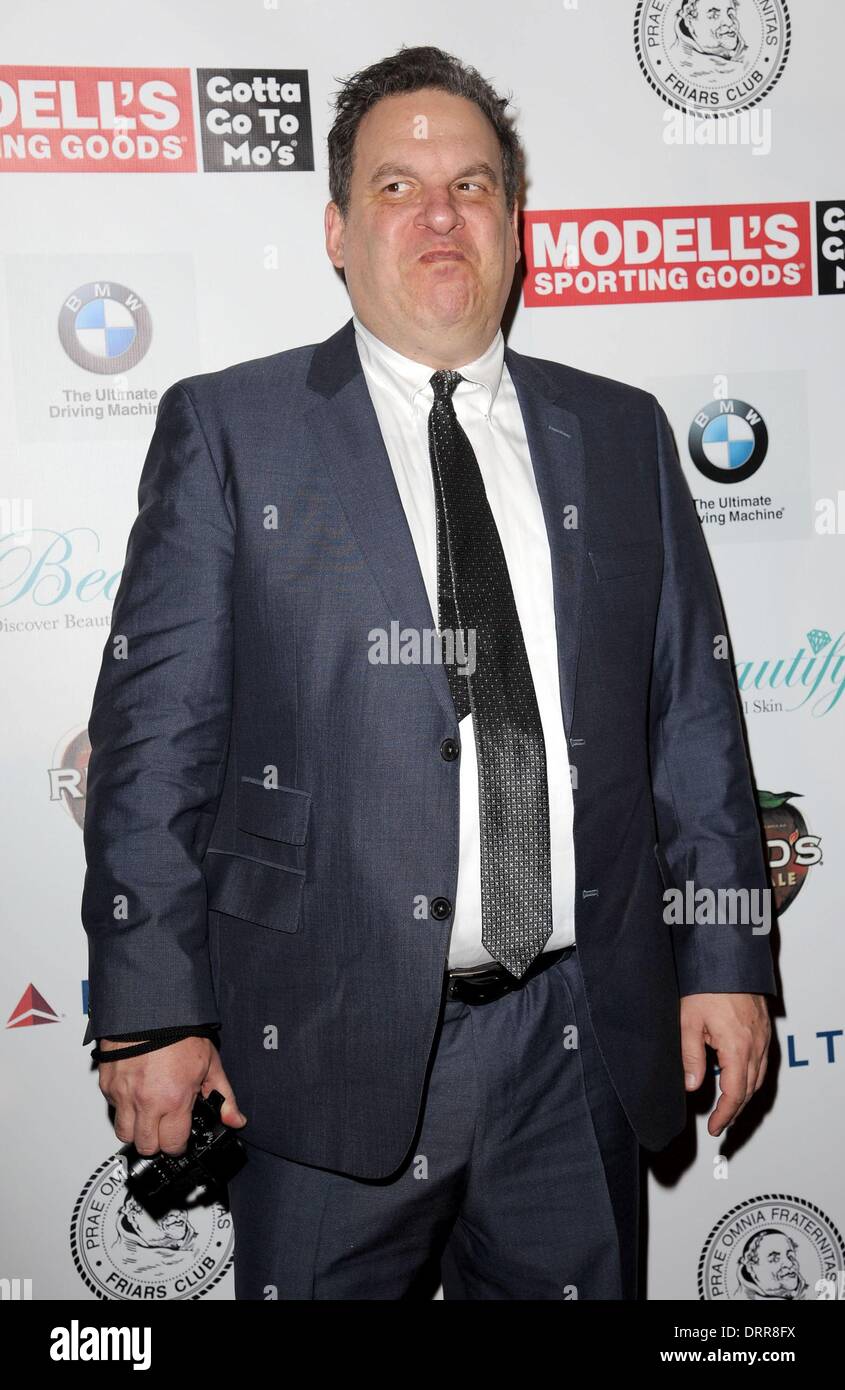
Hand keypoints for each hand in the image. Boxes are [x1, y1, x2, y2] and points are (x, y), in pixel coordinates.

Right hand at [98, 1036, 247, 1155]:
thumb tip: (236, 1120)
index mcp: (173, 1100)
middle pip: (146, 1146)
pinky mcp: (107, 1084)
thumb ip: (224, 1097)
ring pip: (124, 1133)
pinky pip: (113, 1108)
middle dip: (157, 1142)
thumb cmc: (180, 1031)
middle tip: (165, 1127)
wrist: (151, 1007)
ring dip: (137, 1129)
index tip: (181, 1137)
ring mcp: (123, 1094)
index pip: (173, 1145)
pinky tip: (137, 1092)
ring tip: (149, 1114)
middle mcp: (145, 1101)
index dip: (179, 1144)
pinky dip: (124, 1107)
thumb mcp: (211, 1064)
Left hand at [680, 993, 770, 1136]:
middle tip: (719, 1122)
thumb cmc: (706, 985)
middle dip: (735, 1110)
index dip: (725, 1115)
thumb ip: (690, 1055)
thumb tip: (692, 1085)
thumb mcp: (688, 1021)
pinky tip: (738, 1077)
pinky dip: (751, 1076)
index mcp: (738, 1047)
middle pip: (750, 1090)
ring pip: (758, 1077)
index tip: (715, 1128)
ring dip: (744, 1094)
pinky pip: (762, 1061)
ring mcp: (764, 1036)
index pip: (735, 1094)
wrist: (727, 959)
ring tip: (727, 1105)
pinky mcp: (764, 1028)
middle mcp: (756, 1045)